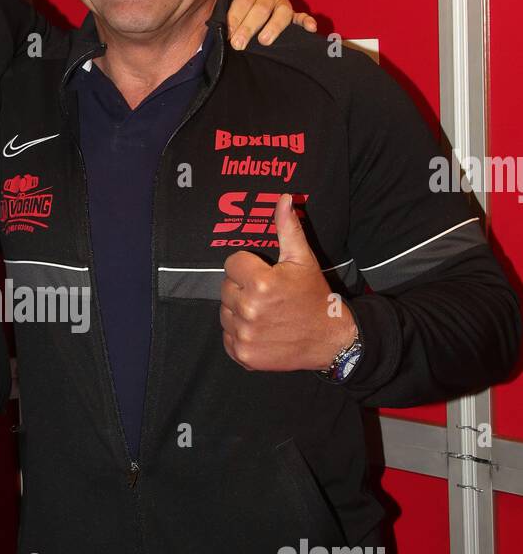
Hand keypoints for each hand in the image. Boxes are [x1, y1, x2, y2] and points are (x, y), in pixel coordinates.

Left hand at [219, 194, 356, 370]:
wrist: (330, 339)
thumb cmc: (314, 296)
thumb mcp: (303, 260)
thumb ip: (289, 229)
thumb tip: (283, 198)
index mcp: (261, 283)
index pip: (232, 264)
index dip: (248, 267)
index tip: (264, 274)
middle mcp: (249, 309)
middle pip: (226, 288)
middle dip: (243, 288)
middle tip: (266, 295)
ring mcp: (245, 335)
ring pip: (224, 313)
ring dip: (239, 311)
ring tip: (264, 312)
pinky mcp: (244, 354)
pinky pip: (227, 338)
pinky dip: (239, 335)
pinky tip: (260, 330)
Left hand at [224, 0, 316, 48]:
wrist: (236, 22)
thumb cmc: (230, 10)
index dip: (236, 13)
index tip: (228, 30)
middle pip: (263, 6)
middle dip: (249, 26)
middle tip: (238, 43)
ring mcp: (282, 3)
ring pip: (283, 11)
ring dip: (273, 27)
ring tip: (263, 41)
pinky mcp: (292, 16)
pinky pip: (301, 17)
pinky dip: (306, 21)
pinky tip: (310, 28)